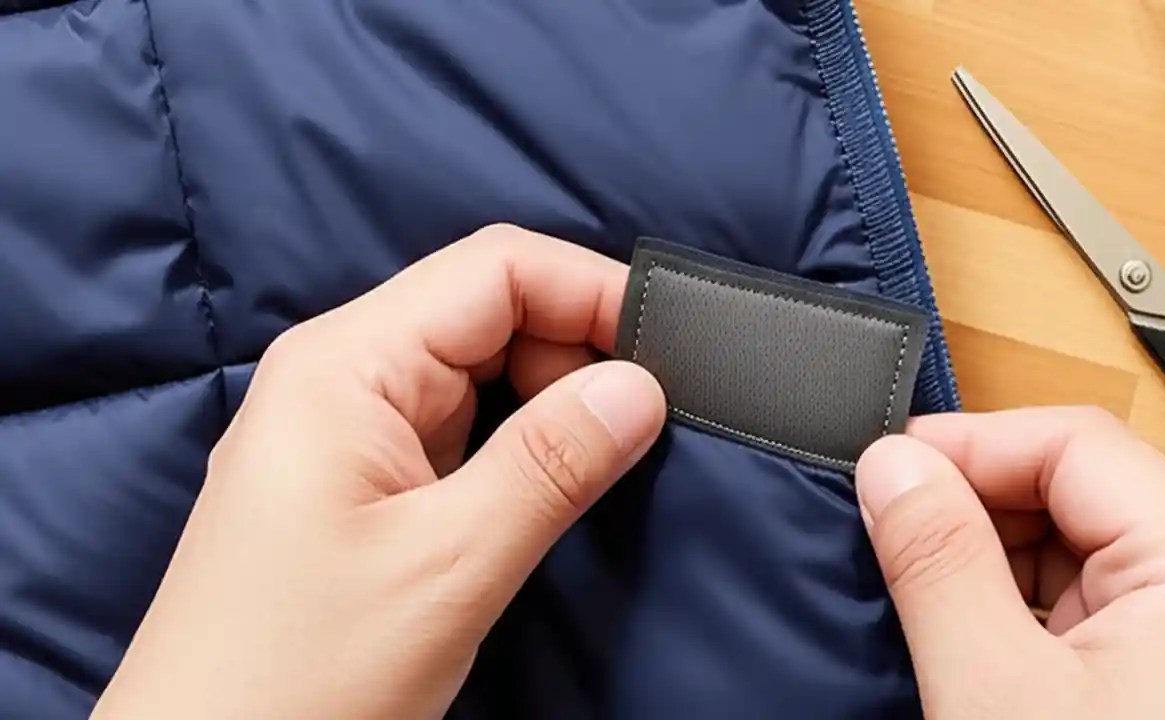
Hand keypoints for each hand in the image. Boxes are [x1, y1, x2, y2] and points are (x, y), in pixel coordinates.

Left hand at [92, 226, 666, 718]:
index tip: (668, 352)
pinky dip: (518, 447)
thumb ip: (550, 464)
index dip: (589, 291)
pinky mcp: (358, 484)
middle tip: (648, 425)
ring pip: (478, 375)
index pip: (492, 270)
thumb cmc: (298, 674)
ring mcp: (346, 432)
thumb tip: (640, 386)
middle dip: (577, 353)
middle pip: (487, 313)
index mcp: (344, 365)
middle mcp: (340, 378)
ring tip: (607, 461)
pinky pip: (458, 431)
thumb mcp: (447, 566)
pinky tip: (551, 487)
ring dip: (551, 405)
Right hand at [855, 407, 1164, 718]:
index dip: (968, 446)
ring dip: (984, 558)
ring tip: (917, 600)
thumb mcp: (992, 694)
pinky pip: (1079, 601)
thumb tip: (890, 467)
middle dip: (972, 504)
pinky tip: (963, 641)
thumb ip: (938, 563)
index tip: (882, 473)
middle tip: (885, 537)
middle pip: (1077, 487)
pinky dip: (1010, 607)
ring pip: (1071, 544)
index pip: (1073, 446)